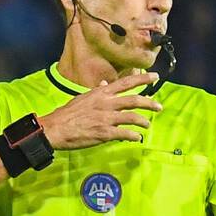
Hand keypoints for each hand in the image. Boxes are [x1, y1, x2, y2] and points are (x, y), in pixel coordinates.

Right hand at [39, 71, 162, 148]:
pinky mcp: (104, 133)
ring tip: (148, 125)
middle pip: (133, 100)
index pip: (126, 83)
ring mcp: (106, 118)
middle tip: (159, 106)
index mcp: (101, 93)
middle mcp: (106, 103)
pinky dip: (133, 136)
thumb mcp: (82, 98)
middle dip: (149, 102)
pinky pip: (124, 134)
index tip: (155, 76)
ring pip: (131, 117)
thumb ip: (97, 92)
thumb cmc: (68, 114)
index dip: (142, 79)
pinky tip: (137, 138)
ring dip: (143, 121)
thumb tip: (104, 85)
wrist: (56, 128)